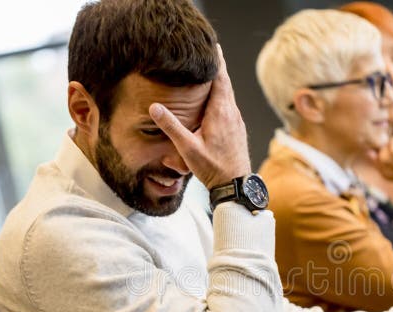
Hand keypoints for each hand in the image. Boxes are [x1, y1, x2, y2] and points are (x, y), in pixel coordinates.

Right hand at [149, 45, 250, 189]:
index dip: (216, 61)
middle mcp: (232, 113)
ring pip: (229, 95)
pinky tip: (216, 100)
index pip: (220, 78)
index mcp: (221, 112)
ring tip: (211, 71)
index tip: (212, 46)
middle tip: (211, 51)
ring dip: (221, 82)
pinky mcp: (237, 130)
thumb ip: (171, 126)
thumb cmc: (213, 168)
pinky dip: (223, 96)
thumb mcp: (188, 148)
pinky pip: (230, 106)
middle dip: (218, 67)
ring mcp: (237, 121)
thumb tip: (154, 107)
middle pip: (225, 83)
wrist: (236, 185)